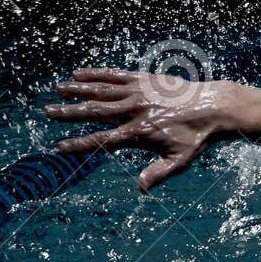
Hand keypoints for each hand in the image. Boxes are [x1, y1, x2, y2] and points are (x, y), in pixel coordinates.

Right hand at [44, 68, 243, 191]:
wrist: (213, 105)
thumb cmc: (197, 135)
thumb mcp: (179, 159)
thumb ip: (158, 172)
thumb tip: (140, 188)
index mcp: (139, 132)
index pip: (102, 140)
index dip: (79, 143)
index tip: (60, 145)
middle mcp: (134, 110)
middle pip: (94, 112)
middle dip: (69, 113)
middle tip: (47, 112)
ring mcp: (138, 92)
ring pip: (101, 90)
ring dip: (77, 89)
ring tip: (57, 89)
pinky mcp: (143, 78)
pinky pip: (115, 75)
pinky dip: (96, 73)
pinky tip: (80, 72)